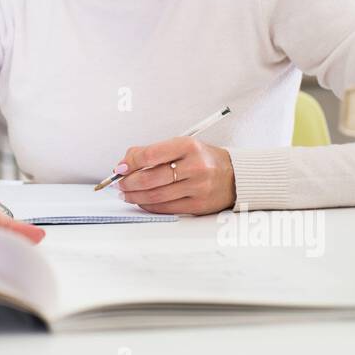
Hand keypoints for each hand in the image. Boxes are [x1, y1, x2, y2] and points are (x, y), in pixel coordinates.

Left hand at [113, 137, 235, 214]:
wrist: (234, 175)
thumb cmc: (203, 159)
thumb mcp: (182, 146)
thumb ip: (154, 152)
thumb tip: (125, 163)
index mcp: (188, 146)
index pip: (151, 155)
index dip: (130, 163)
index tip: (120, 168)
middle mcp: (195, 166)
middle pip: (151, 178)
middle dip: (129, 182)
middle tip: (119, 184)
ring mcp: (198, 187)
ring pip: (157, 195)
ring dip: (135, 196)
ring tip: (126, 194)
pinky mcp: (198, 205)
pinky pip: (166, 208)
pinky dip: (149, 205)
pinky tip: (141, 201)